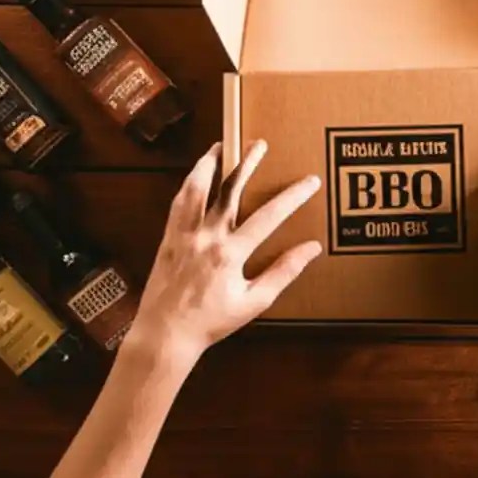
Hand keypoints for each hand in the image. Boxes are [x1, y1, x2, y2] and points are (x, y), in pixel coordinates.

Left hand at [128, 141, 321, 359]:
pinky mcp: (168, 237)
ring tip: (220, 146)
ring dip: (209, 164)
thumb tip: (311, 249)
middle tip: (259, 143)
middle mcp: (206, 236)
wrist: (166, 333)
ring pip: (196, 189)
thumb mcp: (254, 302)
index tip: (310, 181)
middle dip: (247, 164)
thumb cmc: (212, 322)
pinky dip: (188, 185)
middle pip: (230, 190)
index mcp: (230, 253)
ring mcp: (184, 234)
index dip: (292, 196)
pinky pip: (177, 203)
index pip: (269, 216)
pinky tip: (195, 176)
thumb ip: (283, 272)